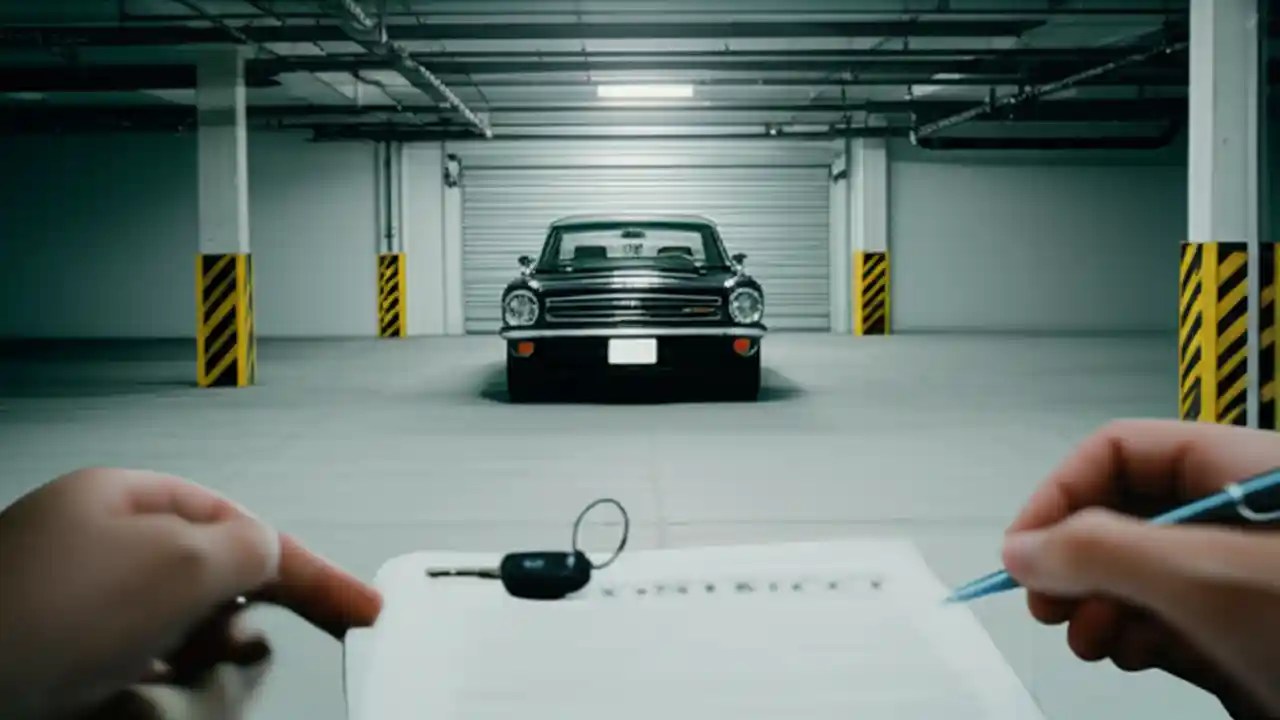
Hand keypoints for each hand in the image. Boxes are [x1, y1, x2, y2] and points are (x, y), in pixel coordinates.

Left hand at [0, 468, 381, 719]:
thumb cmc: (50, 612)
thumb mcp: (183, 562)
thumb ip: (248, 548)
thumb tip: (267, 557)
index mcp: (126, 499)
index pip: (241, 525)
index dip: (308, 567)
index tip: (359, 606)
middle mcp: (97, 542)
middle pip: (208, 580)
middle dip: (231, 619)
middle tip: (236, 650)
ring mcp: (73, 602)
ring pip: (173, 631)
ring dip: (186, 659)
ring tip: (162, 676)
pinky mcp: (54, 656)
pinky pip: (132, 666)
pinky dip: (146, 684)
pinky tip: (131, 693)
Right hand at [1002, 420, 1279, 717]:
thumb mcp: (1201, 579)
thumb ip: (1096, 550)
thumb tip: (1022, 548)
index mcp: (1246, 469)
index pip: (1122, 451)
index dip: (1062, 492)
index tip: (1025, 547)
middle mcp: (1245, 515)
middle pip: (1126, 510)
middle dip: (1075, 556)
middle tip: (1046, 599)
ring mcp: (1248, 575)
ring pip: (1142, 568)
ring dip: (1099, 601)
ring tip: (1088, 636)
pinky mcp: (1250, 627)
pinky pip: (1171, 614)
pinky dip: (1136, 632)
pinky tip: (1128, 652)